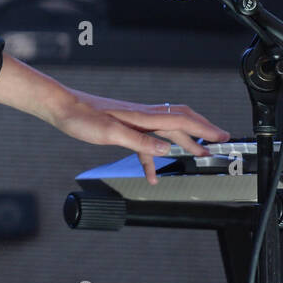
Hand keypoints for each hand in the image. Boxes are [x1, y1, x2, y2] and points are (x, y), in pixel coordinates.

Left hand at [46, 88, 230, 184]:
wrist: (60, 108)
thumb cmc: (81, 117)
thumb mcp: (110, 133)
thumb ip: (139, 141)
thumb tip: (166, 149)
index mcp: (142, 116)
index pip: (181, 120)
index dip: (204, 128)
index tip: (222, 136)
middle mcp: (141, 116)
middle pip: (179, 123)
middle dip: (201, 132)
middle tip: (219, 143)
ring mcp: (133, 122)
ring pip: (164, 132)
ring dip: (181, 144)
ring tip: (196, 156)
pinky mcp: (122, 128)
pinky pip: (144, 143)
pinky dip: (151, 158)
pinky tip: (151, 175)